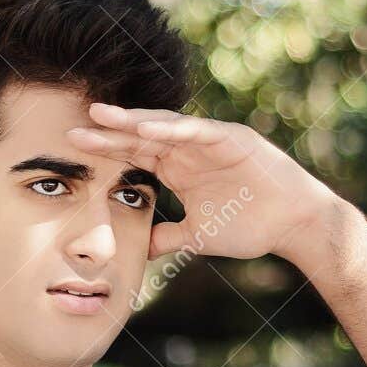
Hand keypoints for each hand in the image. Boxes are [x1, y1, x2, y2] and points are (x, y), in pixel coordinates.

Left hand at [66, 102, 350, 269]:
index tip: (72, 150)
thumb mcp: (196, 236)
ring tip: (102, 116)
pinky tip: (144, 128)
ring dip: (133, 121)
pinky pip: (196, 130)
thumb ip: (166, 237)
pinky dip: (171, 128)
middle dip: (108, 132)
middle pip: (141, 136)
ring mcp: (210, 141)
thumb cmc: (251, 227)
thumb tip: (139, 249)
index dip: (105, 151)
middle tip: (73, 129)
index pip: (133, 155)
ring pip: (164, 125)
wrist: (294, 226)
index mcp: (177, 168)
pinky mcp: (232, 138)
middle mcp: (189, 149)